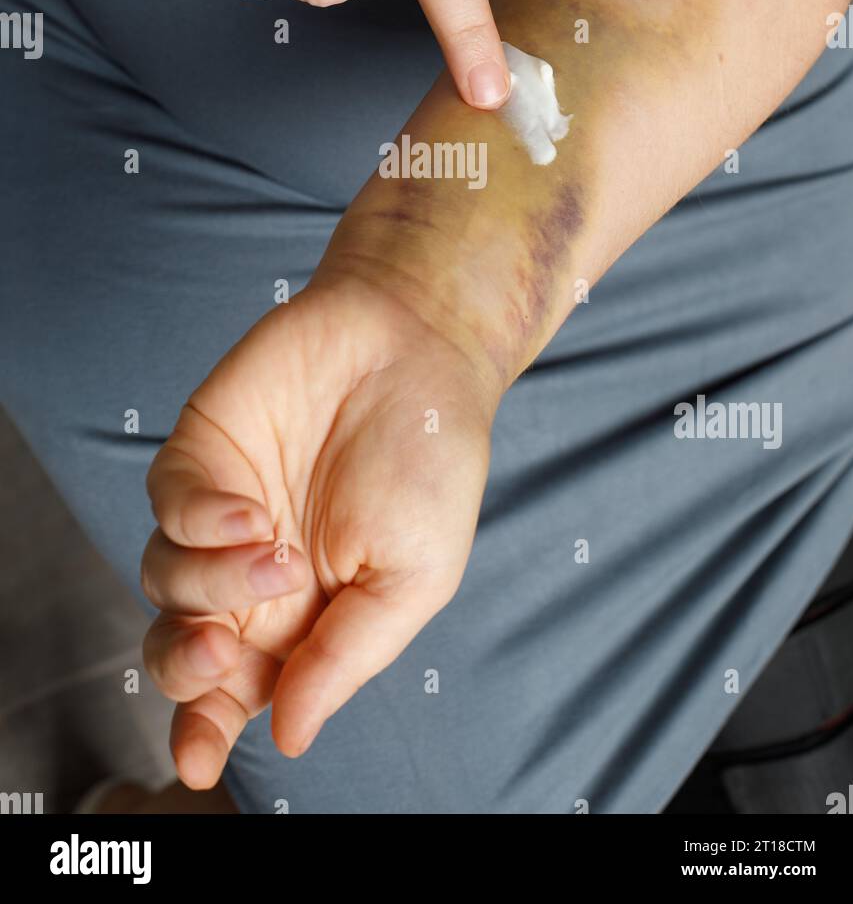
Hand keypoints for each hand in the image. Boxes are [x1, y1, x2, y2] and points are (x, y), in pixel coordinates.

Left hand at [140, 271, 496, 788]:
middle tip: (217, 651)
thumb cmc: (430, 465)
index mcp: (301, 617)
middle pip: (178, 645)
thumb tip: (290, 735)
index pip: (234, 690)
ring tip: (278, 553)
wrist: (420, 349)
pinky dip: (197, 522)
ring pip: (163, 579)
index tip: (197, 761)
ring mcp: (219, 512)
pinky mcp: (201, 452)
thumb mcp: (413, 577)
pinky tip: (248, 512)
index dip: (204, 728)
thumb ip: (347, 655)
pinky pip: (167, 507)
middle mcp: (249, 574)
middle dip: (183, 667)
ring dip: (209, 583)